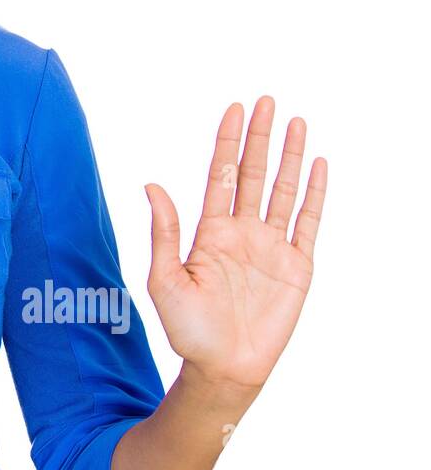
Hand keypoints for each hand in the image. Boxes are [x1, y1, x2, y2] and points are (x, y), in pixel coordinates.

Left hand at [144, 96, 326, 391]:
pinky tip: (318, 165)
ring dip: (290, 156)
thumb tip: (151, 186)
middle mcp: (242, 232)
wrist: (223, 368)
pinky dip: (315, 194)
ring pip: (283, 190)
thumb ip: (165, 231)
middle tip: (267, 101)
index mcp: (210, 231)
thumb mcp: (165, 278)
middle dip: (259, 138)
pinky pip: (308, 222)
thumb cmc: (188, 329)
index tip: (234, 109)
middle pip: (252, 173)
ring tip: (296, 121)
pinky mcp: (297, 266)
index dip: (227, 142)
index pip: (221, 175)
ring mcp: (271, 247)